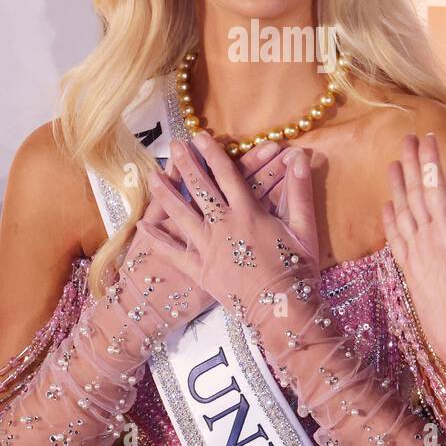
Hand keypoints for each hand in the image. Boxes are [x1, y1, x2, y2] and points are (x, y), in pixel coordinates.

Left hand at [145, 133, 316, 317]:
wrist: (282, 309)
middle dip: (185, 164)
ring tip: (151, 175)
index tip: (200, 137)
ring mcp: (208, 248)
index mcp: (248, 212)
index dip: (212, 153)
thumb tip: (299, 155)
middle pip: (200, 188)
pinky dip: (156, 239)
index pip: (226, 174)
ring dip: (165, 193)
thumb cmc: (298, 268)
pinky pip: (173, 252)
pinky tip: (141, 227)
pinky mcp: (200, 270)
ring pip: (180, 214)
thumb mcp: (304, 227)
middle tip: (174, 146)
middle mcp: (223, 225)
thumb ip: (299, 190)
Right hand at [382, 132, 445, 380]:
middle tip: (407, 138)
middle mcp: (438, 244)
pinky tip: (388, 208)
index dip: (431, 167)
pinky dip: (391, 223)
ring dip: (401, 188)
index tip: (426, 138)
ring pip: (408, 214)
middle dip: (413, 167)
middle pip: (420, 197)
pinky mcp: (416, 276)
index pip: (438, 194)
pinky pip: (400, 243)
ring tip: (393, 163)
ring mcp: (426, 259)